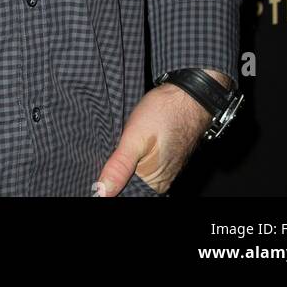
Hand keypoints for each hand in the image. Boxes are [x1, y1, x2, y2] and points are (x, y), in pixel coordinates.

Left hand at [93, 68, 231, 196]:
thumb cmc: (163, 113)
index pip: (126, 192)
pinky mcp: (165, 155)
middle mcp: (162, 180)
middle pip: (131, 182)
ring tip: (117, 144)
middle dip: (117, 171)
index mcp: (155, 183)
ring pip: (136, 171)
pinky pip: (144, 162)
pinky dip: (134, 154)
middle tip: (108, 151)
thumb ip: (120, 165)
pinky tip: (128, 141)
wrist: (187, 94)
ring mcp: (165, 168)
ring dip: (124, 161)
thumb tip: (103, 192)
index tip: (99, 168)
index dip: (111, 182)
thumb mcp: (135, 137)